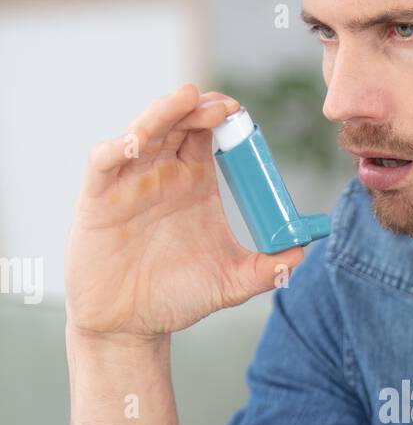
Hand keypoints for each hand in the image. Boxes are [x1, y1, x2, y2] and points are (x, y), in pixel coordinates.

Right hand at [65, 83, 305, 339]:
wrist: (132, 326)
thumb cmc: (178, 297)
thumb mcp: (230, 283)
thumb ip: (266, 270)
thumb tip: (302, 254)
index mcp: (195, 183)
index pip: (208, 135)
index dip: (222, 118)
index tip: (241, 114)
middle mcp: (162, 174)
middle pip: (178, 124)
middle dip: (197, 108)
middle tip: (222, 106)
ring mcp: (129, 183)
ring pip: (142, 133)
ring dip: (162, 114)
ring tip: (186, 99)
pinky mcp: (98, 200)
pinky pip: (103, 163)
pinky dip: (117, 148)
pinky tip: (134, 141)